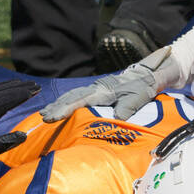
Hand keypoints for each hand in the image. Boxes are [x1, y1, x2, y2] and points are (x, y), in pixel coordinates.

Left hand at [0, 79, 40, 166]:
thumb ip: (4, 143)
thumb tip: (24, 136)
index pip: (3, 102)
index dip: (19, 96)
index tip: (33, 91)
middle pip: (2, 93)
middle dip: (20, 88)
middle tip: (37, 85)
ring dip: (14, 85)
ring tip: (30, 83)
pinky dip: (5, 85)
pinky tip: (14, 84)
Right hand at [41, 47, 178, 122]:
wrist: (150, 74)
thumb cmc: (144, 86)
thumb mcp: (140, 97)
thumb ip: (129, 106)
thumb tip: (117, 116)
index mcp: (104, 90)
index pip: (80, 100)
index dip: (65, 109)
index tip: (53, 117)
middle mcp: (96, 88)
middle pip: (72, 97)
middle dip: (57, 108)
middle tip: (44, 118)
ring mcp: (96, 89)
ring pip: (73, 96)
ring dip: (59, 105)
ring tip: (45, 115)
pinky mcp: (98, 92)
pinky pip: (78, 97)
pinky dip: (66, 103)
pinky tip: (58, 109)